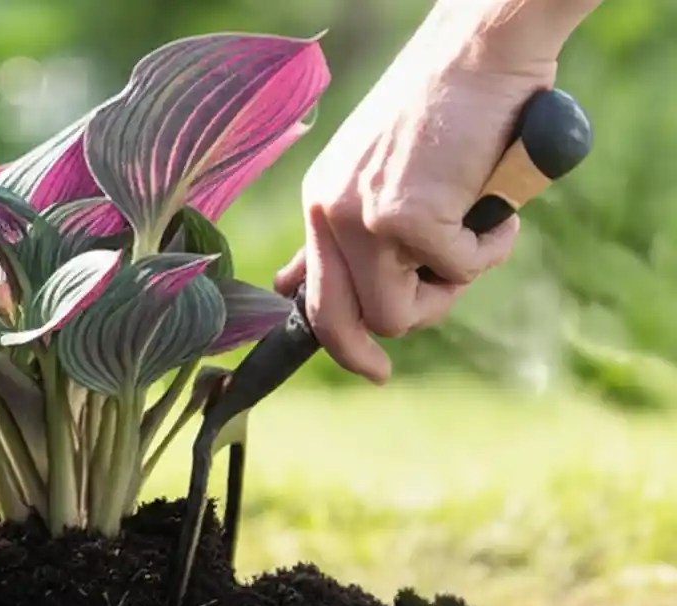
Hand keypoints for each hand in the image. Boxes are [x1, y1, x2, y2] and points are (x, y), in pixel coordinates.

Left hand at [274, 1, 583, 382]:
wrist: (479, 50)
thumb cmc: (443, 108)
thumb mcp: (376, 172)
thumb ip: (347, 229)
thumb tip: (296, 287)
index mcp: (320, 203)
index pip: (311, 296)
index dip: (338, 342)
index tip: (372, 369)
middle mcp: (329, 213)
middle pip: (344, 322)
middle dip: (389, 339)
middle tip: (432, 310)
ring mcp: (364, 218)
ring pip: (399, 314)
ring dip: (449, 288)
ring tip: (473, 234)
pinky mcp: (409, 217)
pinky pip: (457, 272)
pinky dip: (490, 248)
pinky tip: (497, 209)